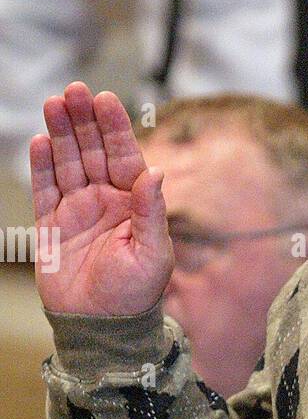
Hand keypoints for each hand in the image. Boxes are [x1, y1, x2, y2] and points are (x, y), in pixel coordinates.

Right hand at [31, 82, 172, 315]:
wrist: (103, 327)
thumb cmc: (136, 295)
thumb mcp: (153, 255)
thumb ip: (151, 213)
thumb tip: (155, 173)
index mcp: (134, 204)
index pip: (124, 156)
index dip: (114, 128)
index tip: (105, 99)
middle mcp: (105, 201)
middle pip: (93, 151)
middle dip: (84, 121)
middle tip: (75, 91)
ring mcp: (77, 210)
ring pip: (67, 163)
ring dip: (62, 133)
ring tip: (55, 104)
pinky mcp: (51, 225)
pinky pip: (45, 189)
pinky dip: (42, 166)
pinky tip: (41, 141)